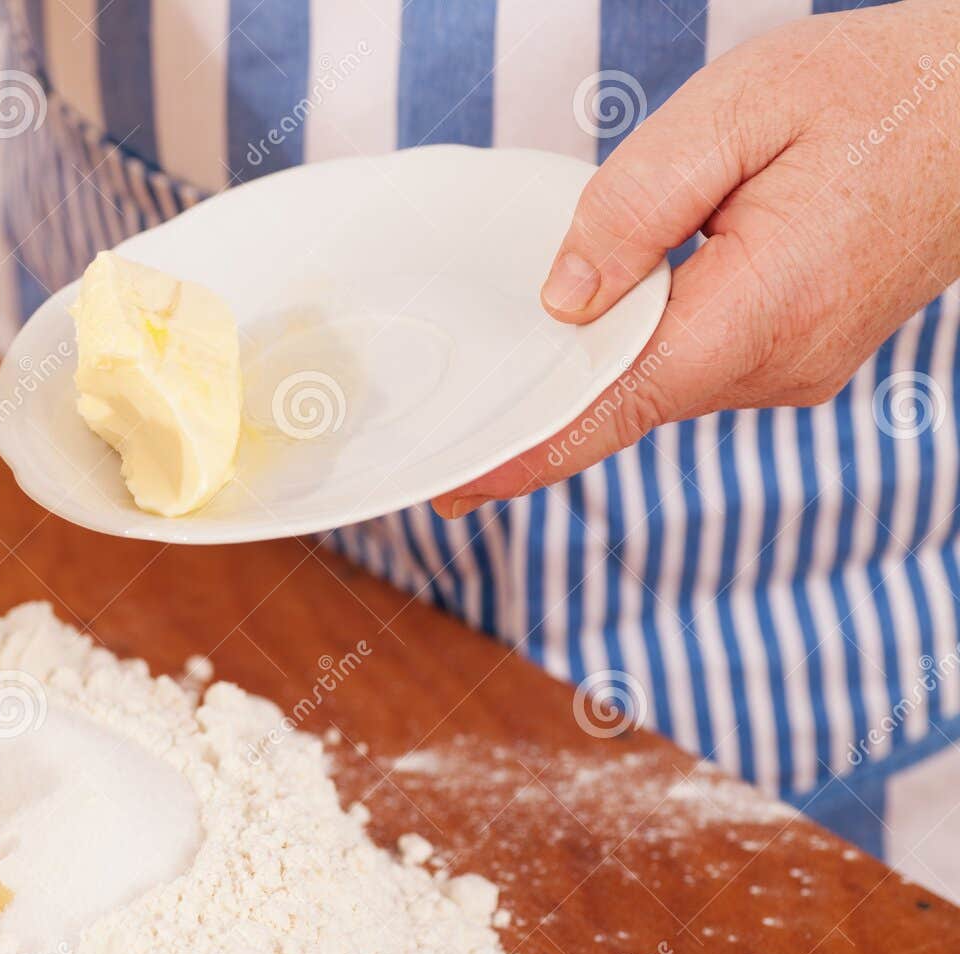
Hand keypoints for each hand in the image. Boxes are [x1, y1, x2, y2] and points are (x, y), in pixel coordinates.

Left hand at [433, 0, 959, 517]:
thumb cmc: (876, 89)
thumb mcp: (736, 112)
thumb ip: (634, 206)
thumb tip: (562, 301)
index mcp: (761, 310)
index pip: (616, 405)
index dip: (529, 448)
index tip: (457, 486)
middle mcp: (781, 363)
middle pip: (627, 401)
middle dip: (544, 406)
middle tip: (455, 431)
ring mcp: (797, 367)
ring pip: (661, 383)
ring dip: (596, 368)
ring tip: (522, 355)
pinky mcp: (801, 353)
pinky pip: (696, 365)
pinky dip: (643, 351)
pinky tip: (607, 322)